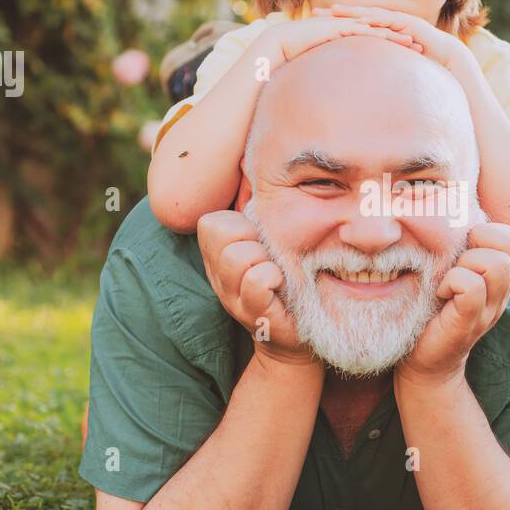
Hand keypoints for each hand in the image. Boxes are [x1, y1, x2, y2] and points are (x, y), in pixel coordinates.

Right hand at [196, 210, 316, 367]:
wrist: (299, 339)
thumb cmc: (287, 284)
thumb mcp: (269, 247)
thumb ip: (259, 218)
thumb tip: (254, 170)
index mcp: (220, 258)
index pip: (211, 222)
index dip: (237, 225)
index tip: (257, 242)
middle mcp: (220, 278)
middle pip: (220, 233)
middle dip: (251, 238)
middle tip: (268, 258)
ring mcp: (234, 298)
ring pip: (237, 255)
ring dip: (264, 259)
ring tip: (276, 274)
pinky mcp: (256, 314)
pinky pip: (257, 280)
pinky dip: (273, 277)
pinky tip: (281, 287)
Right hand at [261, 14, 420, 70]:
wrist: (277, 46)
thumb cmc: (296, 64)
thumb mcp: (323, 75)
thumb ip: (335, 83)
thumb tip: (343, 102)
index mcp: (347, 41)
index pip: (375, 45)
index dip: (394, 50)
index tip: (411, 59)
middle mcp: (347, 31)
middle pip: (380, 34)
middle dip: (401, 40)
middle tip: (422, 48)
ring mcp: (342, 26)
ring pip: (374, 29)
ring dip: (394, 36)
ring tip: (414, 43)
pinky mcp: (335, 26)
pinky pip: (359, 29)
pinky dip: (376, 33)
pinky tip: (391, 38)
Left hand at [312, 4, 468, 70]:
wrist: (446, 57)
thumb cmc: (420, 63)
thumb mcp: (392, 66)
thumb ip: (376, 69)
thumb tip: (359, 84)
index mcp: (381, 31)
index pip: (354, 25)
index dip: (335, 23)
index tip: (315, 24)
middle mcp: (387, 22)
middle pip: (357, 15)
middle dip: (337, 13)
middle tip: (315, 12)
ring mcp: (397, 21)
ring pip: (371, 14)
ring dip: (353, 12)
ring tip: (334, 11)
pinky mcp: (408, 24)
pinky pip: (389, 20)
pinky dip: (375, 19)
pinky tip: (362, 20)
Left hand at [397, 223, 509, 386]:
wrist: (423, 364)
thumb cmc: (430, 311)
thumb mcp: (449, 273)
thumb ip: (459, 249)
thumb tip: (450, 210)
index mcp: (499, 278)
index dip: (491, 230)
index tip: (463, 249)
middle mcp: (500, 292)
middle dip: (480, 242)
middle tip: (456, 261)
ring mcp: (488, 310)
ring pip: (496, 264)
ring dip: (464, 264)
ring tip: (447, 281)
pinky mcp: (468, 323)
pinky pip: (472, 287)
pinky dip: (452, 283)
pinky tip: (440, 294)